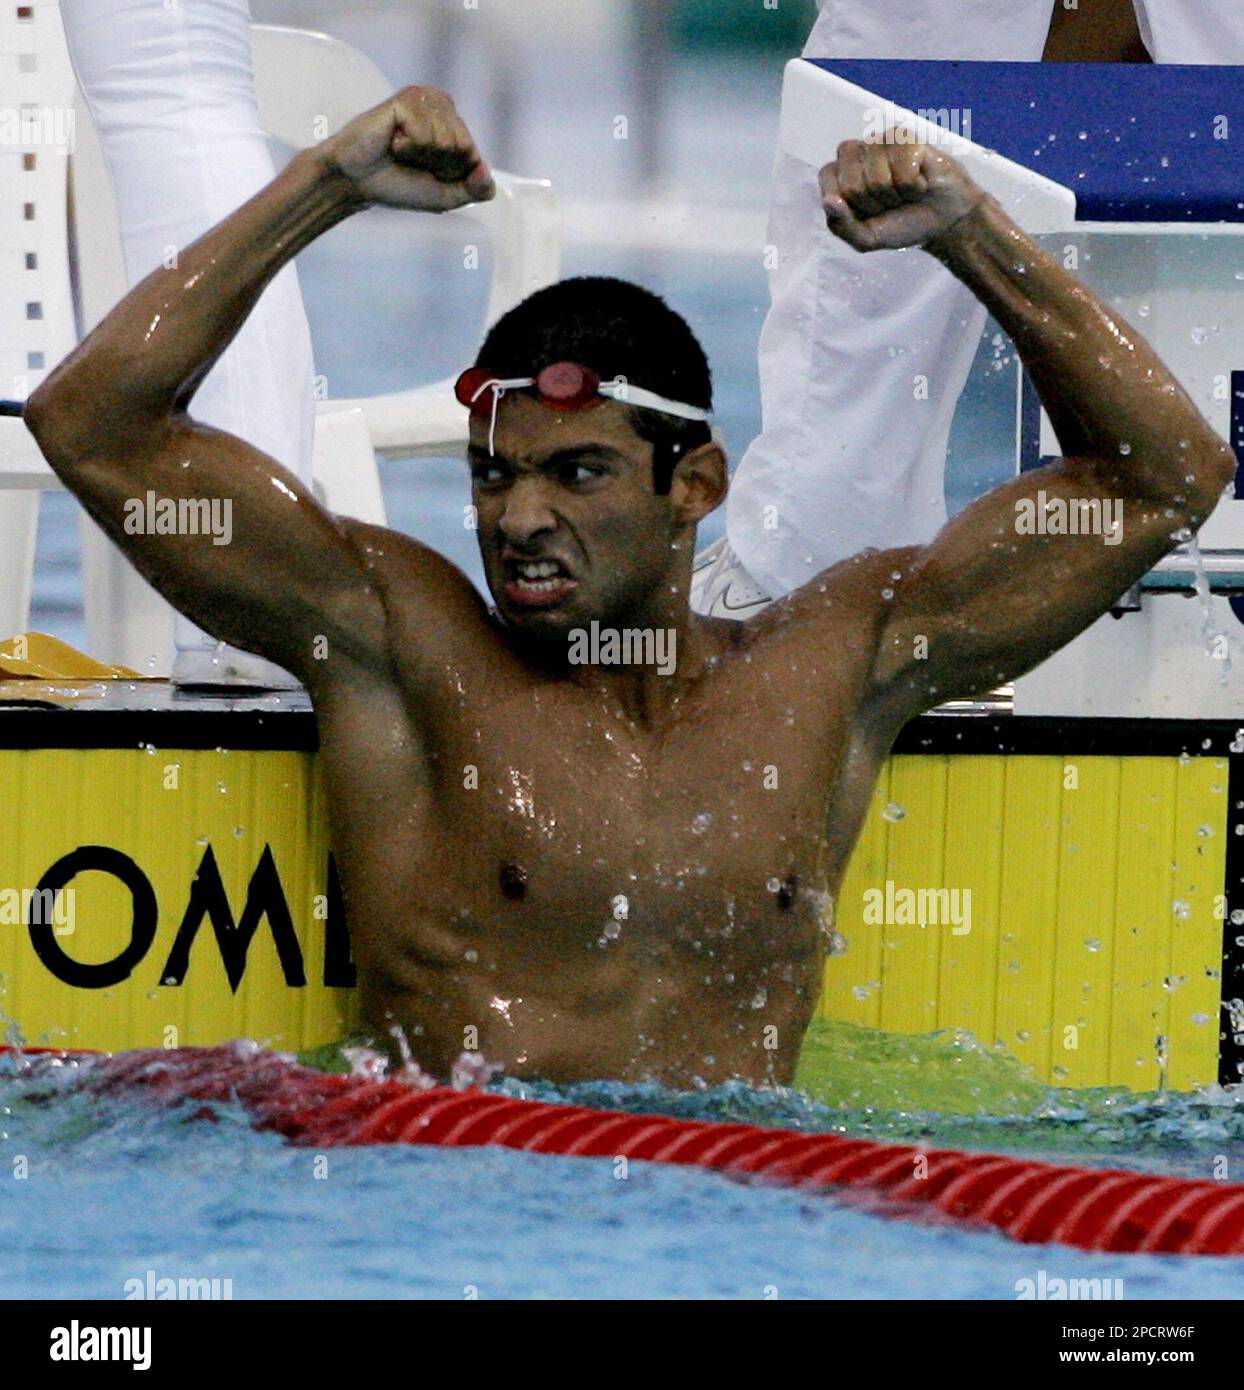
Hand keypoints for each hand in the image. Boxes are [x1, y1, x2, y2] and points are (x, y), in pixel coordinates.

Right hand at [320, 85, 494, 211]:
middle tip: (413, 160)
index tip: (428, 172)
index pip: (474, 157)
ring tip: (402, 150)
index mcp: (456, 127)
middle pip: (463, 147)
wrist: (358, 181)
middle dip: (438, 164)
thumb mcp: (446, 196)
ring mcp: (426, 99)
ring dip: (421, 155)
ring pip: (446, 140)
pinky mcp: (408, 98)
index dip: (452, 174)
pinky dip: (408, 147)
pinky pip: (424, 133)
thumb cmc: (400, 186)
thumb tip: (487, 170)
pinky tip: (393, 141)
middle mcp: (444, 108)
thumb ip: (475, 190)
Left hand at [819, 136, 984, 251]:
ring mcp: (883, 140)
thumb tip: (829, 200)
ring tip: (904, 192)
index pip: (828, 179)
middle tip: (889, 202)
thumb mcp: (865, 238)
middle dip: (873, 204)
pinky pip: (904, 170)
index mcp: (840, 171)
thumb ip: (841, 225)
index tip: (865, 210)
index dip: (849, 205)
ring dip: (895, 196)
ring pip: (877, 179)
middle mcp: (859, 151)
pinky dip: (914, 186)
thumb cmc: (900, 224)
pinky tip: (920, 182)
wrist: (941, 221)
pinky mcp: (908, 138)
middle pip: (852, 185)